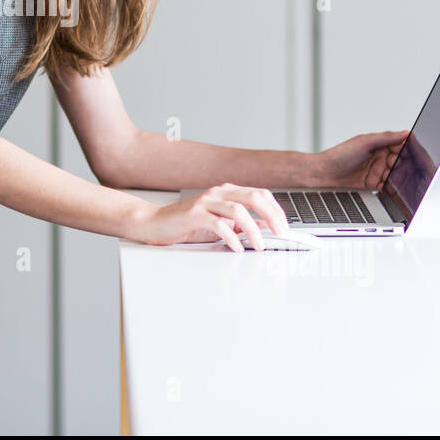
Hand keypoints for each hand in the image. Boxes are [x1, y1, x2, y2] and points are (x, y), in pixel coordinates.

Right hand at [135, 184, 288, 251]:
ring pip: (238, 210)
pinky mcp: (193, 215)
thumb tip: (266, 230)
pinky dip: (232, 237)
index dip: (276, 210)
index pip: (260, 194)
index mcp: (227, 192)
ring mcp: (205, 202)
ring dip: (253, 229)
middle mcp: (218, 193)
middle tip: (280, 234)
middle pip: (253, 197)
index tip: (284, 227)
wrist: (154, 223)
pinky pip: (218, 224)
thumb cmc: (187, 225)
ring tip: (259, 245)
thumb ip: (241, 225)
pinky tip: (237, 247)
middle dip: (271, 216)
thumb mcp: (220, 224)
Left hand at [313, 130, 408, 189]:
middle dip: (404, 165)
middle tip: (405, 168)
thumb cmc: (338, 155)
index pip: (399, 145)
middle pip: (400, 161)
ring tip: (396, 176)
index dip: (407, 150)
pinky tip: (393, 186)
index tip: (414, 153)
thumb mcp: (364, 142)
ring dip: (398, 176)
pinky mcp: (373, 184)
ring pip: (395, 174)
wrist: (322, 175)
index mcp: (378, 144)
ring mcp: (376, 171)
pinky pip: (388, 186)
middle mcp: (378, 157)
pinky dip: (392, 186)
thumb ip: (386, 137)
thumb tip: (405, 133)